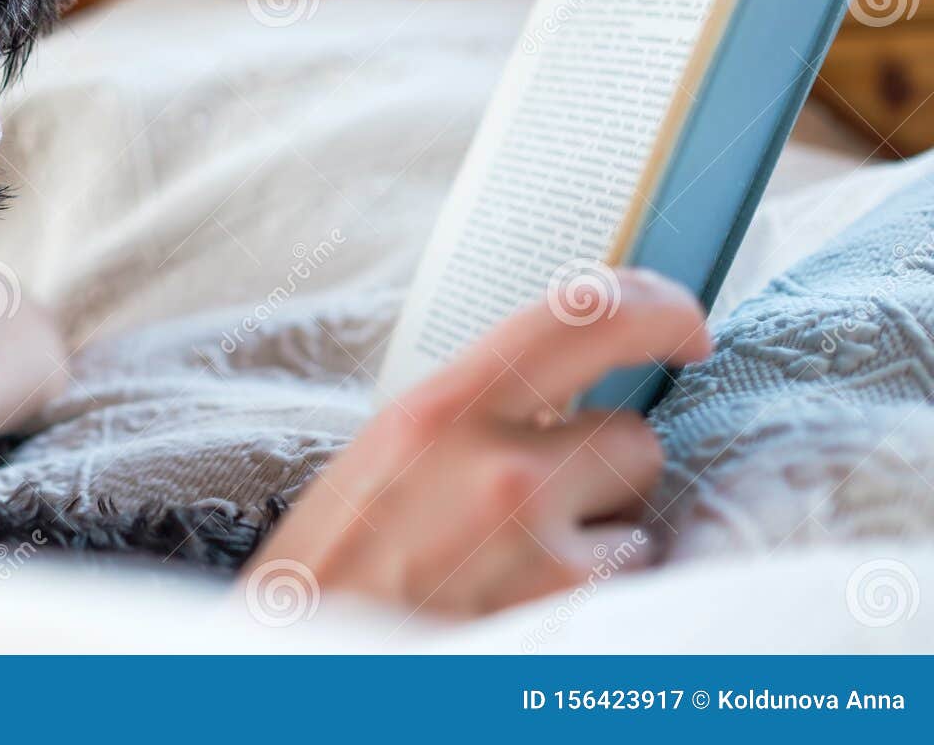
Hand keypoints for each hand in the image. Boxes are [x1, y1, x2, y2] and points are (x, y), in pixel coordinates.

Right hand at [247, 269, 710, 616]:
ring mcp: (542, 558)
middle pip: (634, 438)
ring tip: (517, 577)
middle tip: (548, 508)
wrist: (294, 671)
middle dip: (607, 473)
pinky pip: (628, 597)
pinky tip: (525, 618)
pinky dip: (593, 608)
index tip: (685, 325)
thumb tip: (571, 389)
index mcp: (441, 411)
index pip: (584, 314)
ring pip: (640, 528)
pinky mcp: (570, 629)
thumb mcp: (388, 459)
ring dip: (601, 549)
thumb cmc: (333, 570)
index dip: (658, 306)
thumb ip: (476, 415)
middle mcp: (500, 472)